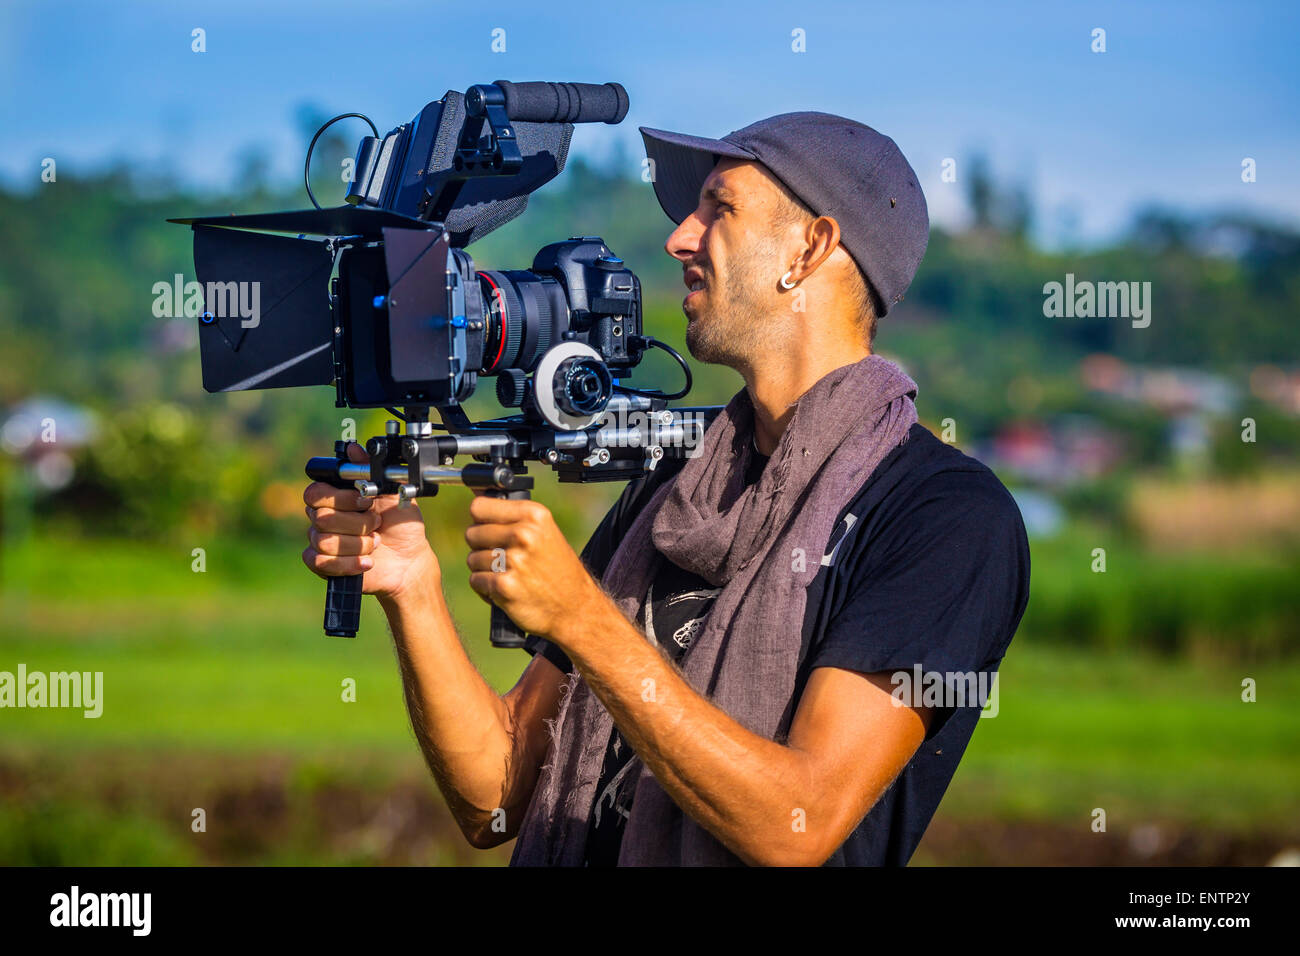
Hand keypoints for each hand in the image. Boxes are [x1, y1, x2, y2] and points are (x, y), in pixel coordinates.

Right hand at [302, 442, 438, 601]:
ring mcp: (322, 541)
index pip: (315, 492)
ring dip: (358, 544)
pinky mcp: (324, 565)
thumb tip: (354, 449)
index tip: (366, 501)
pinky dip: (349, 563)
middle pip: (320, 518)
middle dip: (357, 523)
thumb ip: (372, 468)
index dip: (341, 499)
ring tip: (376, 542)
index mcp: (336, 497)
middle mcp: (324, 517)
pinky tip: (367, 561)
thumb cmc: (401, 524)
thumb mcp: (393, 491)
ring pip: (324, 541)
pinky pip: (321, 562)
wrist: (410, 559)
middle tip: (377, 523)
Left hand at [463, 494, 599, 640]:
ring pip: (472, 559)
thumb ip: (512, 517)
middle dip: (482, 547)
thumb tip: (475, 500)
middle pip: (472, 533)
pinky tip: (506, 590)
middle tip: (503, 558)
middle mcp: (524, 534)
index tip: (489, 529)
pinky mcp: (504, 585)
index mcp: (534, 515)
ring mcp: (514, 560)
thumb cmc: (557, 569)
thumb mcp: (543, 532)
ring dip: (484, 570)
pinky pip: (475, 580)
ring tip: (509, 575)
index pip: (479, 507)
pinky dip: (486, 588)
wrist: (575, 607)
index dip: (480, 520)